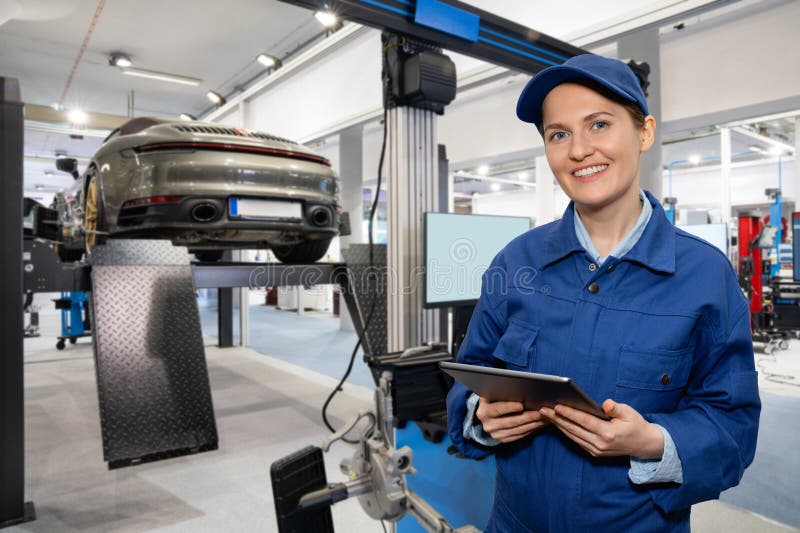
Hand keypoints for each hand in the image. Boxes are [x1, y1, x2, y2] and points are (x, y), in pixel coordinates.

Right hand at [476, 397, 548, 442]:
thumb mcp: (492, 394)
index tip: (522, 404)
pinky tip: (540, 423)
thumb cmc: (493, 400)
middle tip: (541, 412)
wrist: (487, 415)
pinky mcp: (504, 440)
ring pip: (518, 430)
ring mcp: (496, 435)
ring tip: (545, 417)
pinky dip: (531, 429)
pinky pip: (520, 435)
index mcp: (484, 412)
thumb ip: (501, 392)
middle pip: (511, 422)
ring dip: (533, 424)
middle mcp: (488, 425)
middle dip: (528, 417)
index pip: (497, 409)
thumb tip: (518, 388)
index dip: (509, 407)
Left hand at [538, 399, 663, 458]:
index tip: (556, 406)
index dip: (569, 413)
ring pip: (572, 436)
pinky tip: (557, 423)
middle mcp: (600, 444)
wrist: (643, 445)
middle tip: (542, 409)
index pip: (584, 421)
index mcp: (608, 433)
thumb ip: (616, 409)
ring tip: (545, 414)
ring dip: (558, 425)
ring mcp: (596, 450)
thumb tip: (605, 404)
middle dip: (557, 418)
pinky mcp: (594, 452)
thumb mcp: (629, 413)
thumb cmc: (635, 425)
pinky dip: (566, 431)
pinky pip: (576, 440)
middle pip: (574, 429)